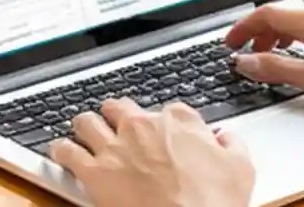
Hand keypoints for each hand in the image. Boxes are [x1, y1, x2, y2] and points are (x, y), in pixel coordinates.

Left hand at [50, 98, 254, 206]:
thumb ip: (232, 146)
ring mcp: (115, 147)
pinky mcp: (94, 172)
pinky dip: (62, 150)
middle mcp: (142, 126)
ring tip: (85, 133)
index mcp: (179, 121)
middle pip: (119, 107)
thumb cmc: (212, 203)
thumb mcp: (241, 169)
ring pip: (87, 121)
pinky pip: (67, 151)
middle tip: (118, 128)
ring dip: (85, 127)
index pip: (168, 109)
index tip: (164, 133)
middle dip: (117, 116)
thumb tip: (226, 138)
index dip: (164, 122)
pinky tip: (61, 152)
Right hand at [224, 4, 303, 118]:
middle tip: (248, 54)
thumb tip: (245, 61)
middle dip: (260, 33)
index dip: (242, 28)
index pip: (266, 14)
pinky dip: (303, 38)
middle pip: (284, 14)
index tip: (229, 44)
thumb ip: (277, 69)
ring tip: (276, 57)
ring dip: (282, 36)